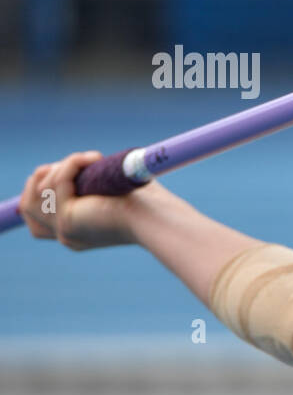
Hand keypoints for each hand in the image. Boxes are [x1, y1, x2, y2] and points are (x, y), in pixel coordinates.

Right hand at [17, 150, 153, 249]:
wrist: (162, 219)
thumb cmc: (151, 204)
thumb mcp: (114, 191)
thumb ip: (94, 183)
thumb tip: (84, 165)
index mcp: (79, 232)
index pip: (36, 217)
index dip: (38, 191)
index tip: (55, 169)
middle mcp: (68, 236)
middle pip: (29, 204)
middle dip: (47, 175)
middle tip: (80, 162)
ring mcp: (65, 231)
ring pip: (38, 191)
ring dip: (61, 167)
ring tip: (92, 159)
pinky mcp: (68, 221)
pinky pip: (56, 183)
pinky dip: (71, 164)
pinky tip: (95, 159)